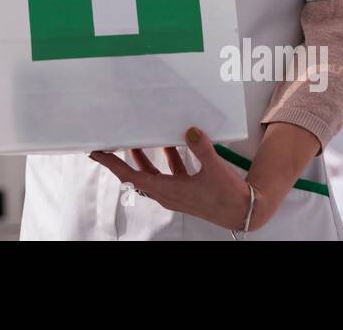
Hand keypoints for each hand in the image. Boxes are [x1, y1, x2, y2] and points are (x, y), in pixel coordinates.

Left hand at [89, 126, 256, 231]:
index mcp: (169, 191)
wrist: (244, 212)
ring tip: (138, 139)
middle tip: (110, 144)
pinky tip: (171, 143)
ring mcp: (176, 193)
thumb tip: (190, 131)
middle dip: (122, 160)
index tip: (98, 154)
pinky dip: (166, 159)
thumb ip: (201, 149)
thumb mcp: (215, 170)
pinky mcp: (186, 190)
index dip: (113, 165)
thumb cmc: (228, 196)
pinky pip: (169, 173)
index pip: (131, 177)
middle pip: (136, 175)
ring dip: (143, 158)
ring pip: (152, 174)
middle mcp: (168, 194)